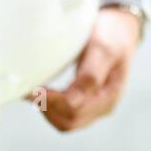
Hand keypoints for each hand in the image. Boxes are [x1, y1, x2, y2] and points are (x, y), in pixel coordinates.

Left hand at [36, 7, 140, 131]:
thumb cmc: (111, 35)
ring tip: (33, 93)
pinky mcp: (87, 104)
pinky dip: (52, 109)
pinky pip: (66, 116)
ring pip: (66, 123)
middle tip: (29, 91)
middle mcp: (104, 106)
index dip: (50, 100)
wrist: (121, 28)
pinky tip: (43, 94)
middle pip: (69, 121)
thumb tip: (70, 101)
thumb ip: (90, 76)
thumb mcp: (102, 49)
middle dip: (47, 107)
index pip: (73, 108)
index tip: (31, 88)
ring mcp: (97, 107)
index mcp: (110, 95)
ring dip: (48, 110)